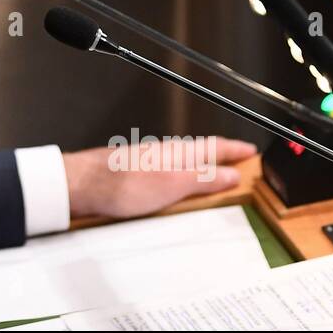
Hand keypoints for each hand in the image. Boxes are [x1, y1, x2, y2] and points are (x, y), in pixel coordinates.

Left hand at [62, 136, 257, 218]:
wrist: (80, 185)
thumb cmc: (120, 184)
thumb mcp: (170, 184)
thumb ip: (200, 179)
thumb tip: (229, 174)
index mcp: (176, 153)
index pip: (213, 147)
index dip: (234, 150)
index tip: (251, 151)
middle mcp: (163, 153)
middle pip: (200, 150)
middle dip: (221, 154)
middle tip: (239, 159)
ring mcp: (148, 162)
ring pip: (184, 159)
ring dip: (203, 163)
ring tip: (216, 170)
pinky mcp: (135, 173)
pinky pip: (169, 169)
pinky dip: (183, 173)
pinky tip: (177, 182)